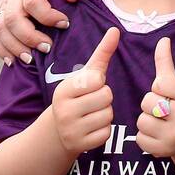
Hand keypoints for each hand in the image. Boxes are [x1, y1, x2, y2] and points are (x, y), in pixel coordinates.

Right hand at [0, 0, 86, 64]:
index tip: (64, 24)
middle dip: (29, 37)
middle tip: (47, 48)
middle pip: (13, 18)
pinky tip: (13, 61)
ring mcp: (5, 3)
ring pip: (0, 28)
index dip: (47, 16)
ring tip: (31, 60)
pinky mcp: (1, 12)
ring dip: (14, 46)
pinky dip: (1, 48)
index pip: (33, 1)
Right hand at [51, 28, 118, 155]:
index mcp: (63, 90)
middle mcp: (63, 110)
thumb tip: (116, 30)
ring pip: (108, 115)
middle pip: (106, 97)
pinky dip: (104, 129)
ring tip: (92, 114)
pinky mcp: (80, 145)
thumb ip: (102, 53)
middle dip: (104, 98)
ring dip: (106, 113)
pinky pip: (106, 132)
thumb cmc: (77, 96)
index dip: (99, 82)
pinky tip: (92, 127)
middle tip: (92, 102)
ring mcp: (70, 129)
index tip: (89, 87)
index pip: (97, 80)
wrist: (58, 130)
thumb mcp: (85, 75)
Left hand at [137, 37, 174, 158]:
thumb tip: (162, 39)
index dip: (160, 87)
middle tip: (164, 110)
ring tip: (161, 123)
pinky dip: (145, 136)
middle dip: (151, 104)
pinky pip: (139, 138)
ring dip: (147, 120)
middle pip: (147, 102)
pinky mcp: (162, 151)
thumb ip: (166, 63)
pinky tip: (158, 135)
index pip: (159, 83)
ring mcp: (173, 136)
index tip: (170, 94)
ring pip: (141, 121)